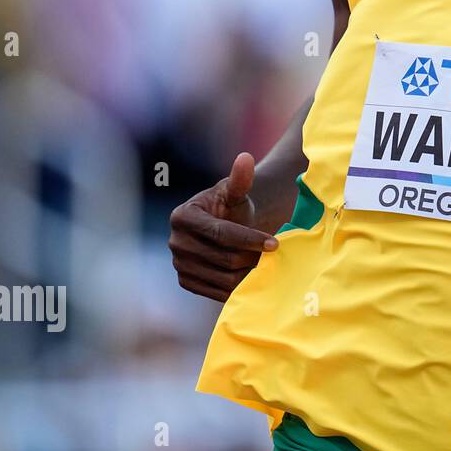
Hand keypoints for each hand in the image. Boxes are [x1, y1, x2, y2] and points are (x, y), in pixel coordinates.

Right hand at [169, 152, 277, 300]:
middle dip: (252, 256)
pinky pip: (217, 292)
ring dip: (248, 273)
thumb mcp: (236, 193)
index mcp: (182, 216)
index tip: (275, 243)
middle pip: (224, 257)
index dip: (250, 238)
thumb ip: (240, 179)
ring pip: (223, 277)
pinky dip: (238, 288)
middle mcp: (175, 242)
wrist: (223, 227)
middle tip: (272, 255)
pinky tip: (252, 276)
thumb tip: (245, 158)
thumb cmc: (232, 207)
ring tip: (264, 263)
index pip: (221, 233)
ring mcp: (178, 264)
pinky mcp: (186, 282)